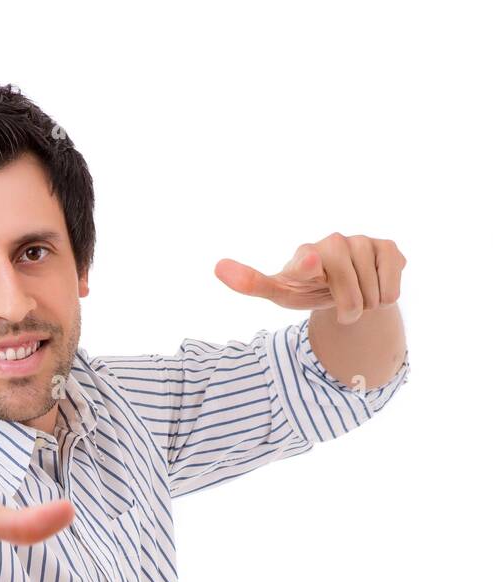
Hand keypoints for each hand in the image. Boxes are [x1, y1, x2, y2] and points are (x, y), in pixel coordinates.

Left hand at [213, 233, 406, 324]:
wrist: (344, 286)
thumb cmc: (307, 288)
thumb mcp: (280, 292)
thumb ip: (252, 283)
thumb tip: (217, 266)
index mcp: (305, 255)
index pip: (307, 261)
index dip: (309, 265)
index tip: (310, 263)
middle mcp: (334, 243)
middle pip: (350, 296)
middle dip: (348, 311)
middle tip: (339, 303)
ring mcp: (363, 241)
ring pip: (373, 295)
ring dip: (366, 306)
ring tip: (355, 294)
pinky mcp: (388, 247)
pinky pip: (392, 286)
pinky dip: (386, 296)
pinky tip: (374, 284)